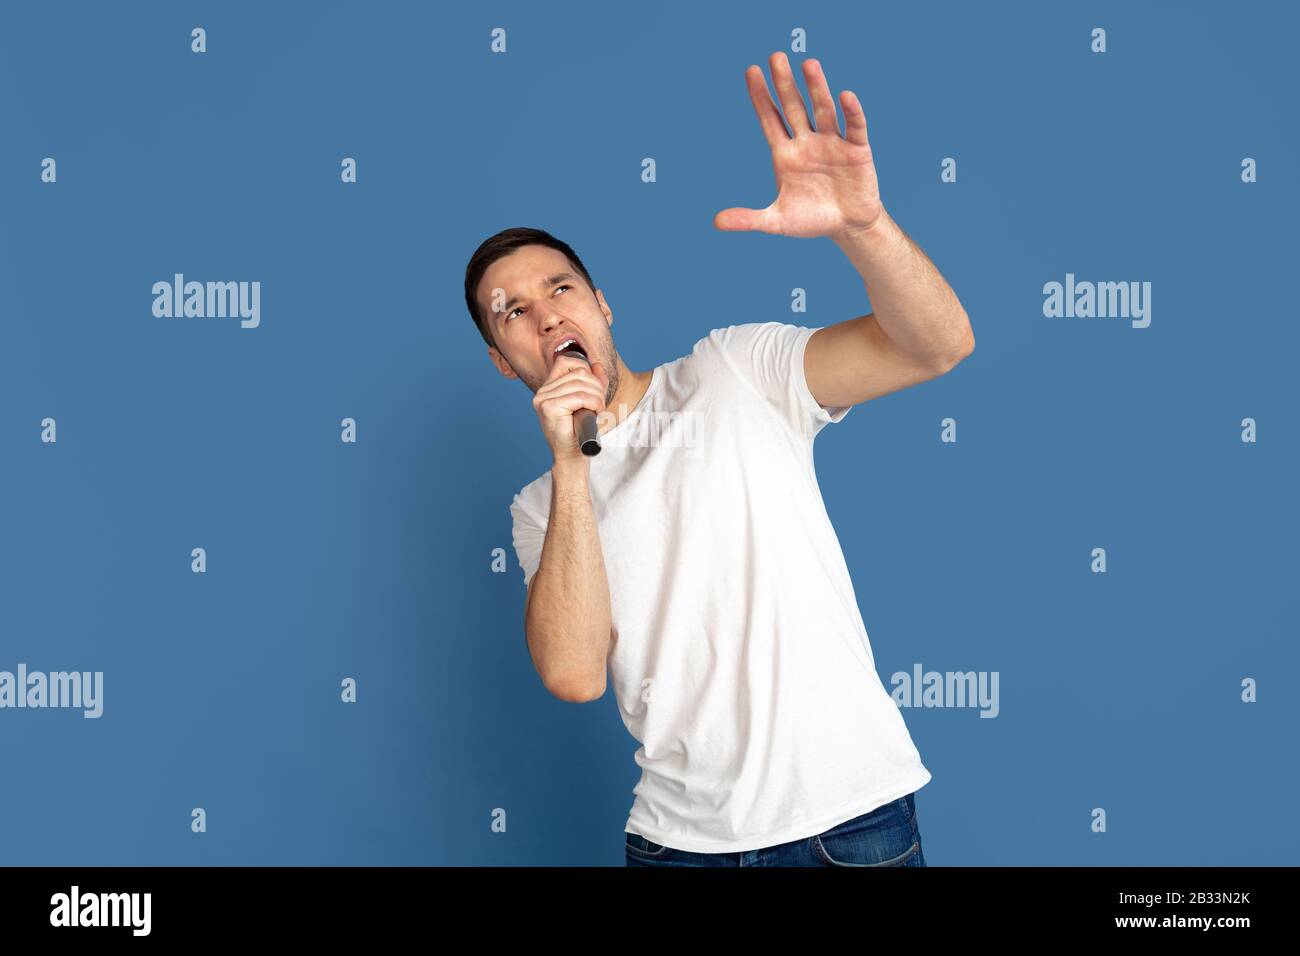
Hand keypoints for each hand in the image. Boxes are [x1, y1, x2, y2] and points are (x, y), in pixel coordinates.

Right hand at [532, 354, 608, 465]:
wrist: (571, 457)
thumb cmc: (579, 432)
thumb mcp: (588, 402)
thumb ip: (592, 383)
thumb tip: (597, 365)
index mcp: (548, 389)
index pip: (565, 362)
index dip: (585, 368)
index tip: (595, 387)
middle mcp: (542, 392)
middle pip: (578, 372)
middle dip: (597, 386)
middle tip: (601, 404)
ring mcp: (543, 399)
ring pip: (580, 383)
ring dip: (597, 396)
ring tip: (599, 410)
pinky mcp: (549, 407)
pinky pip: (579, 396)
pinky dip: (594, 403)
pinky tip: (596, 413)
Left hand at [714, 52, 883, 241]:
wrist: (847, 227)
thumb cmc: (811, 220)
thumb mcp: (777, 221)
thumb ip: (749, 219)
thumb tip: (715, 223)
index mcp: (785, 154)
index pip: (770, 119)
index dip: (760, 97)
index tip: (751, 71)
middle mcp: (807, 142)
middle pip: (794, 107)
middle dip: (784, 84)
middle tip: (776, 57)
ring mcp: (832, 143)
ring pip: (822, 110)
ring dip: (816, 89)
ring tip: (808, 64)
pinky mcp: (857, 150)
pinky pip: (854, 127)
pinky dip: (851, 112)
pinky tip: (845, 96)